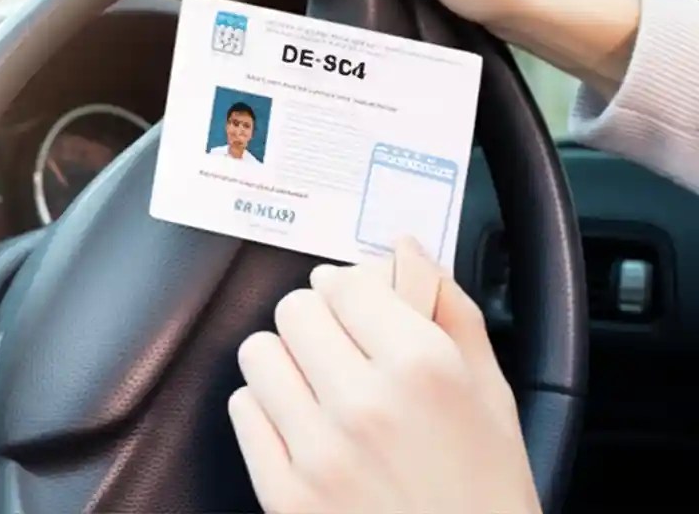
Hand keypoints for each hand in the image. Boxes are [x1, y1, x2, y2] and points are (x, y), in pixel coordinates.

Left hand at [228, 238, 539, 513]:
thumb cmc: (486, 493)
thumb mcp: (493, 396)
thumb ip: (451, 311)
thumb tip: (406, 248)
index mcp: (423, 368)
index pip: (345, 283)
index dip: (350, 289)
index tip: (358, 304)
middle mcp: (364, 402)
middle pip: (295, 310)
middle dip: (317, 321)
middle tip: (339, 346)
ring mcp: (317, 449)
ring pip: (259, 353)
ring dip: (286, 361)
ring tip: (318, 387)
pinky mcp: (283, 491)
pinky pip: (243, 409)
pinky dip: (267, 410)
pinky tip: (303, 427)